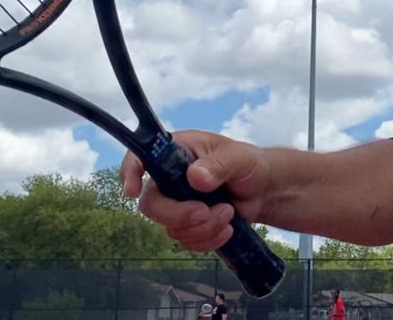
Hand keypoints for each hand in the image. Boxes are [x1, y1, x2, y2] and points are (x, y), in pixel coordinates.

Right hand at [121, 130, 271, 251]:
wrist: (264, 190)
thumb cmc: (248, 164)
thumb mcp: (238, 158)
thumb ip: (218, 165)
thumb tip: (196, 177)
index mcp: (176, 152)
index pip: (139, 158)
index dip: (129, 173)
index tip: (131, 190)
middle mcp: (169, 178)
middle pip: (151, 205)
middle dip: (179, 214)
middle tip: (206, 212)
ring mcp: (177, 203)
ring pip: (171, 227)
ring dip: (202, 227)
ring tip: (229, 213)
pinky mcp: (188, 225)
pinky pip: (186, 241)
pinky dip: (207, 240)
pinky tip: (227, 229)